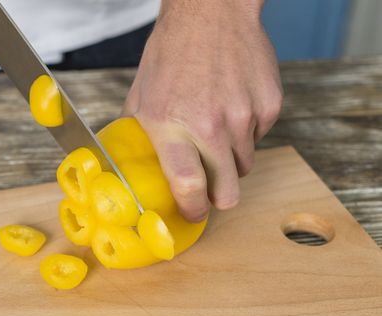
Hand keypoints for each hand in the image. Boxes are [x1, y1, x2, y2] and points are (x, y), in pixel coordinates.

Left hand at [123, 0, 282, 221]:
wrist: (211, 13)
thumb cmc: (171, 52)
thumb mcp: (141, 95)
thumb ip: (138, 133)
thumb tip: (128, 163)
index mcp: (169, 126)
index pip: (187, 185)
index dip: (192, 208)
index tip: (193, 213)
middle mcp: (208, 125)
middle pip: (228, 189)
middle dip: (220, 197)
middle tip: (212, 191)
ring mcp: (243, 115)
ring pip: (244, 163)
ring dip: (231, 159)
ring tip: (216, 131)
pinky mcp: (269, 104)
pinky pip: (260, 136)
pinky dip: (248, 130)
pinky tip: (232, 105)